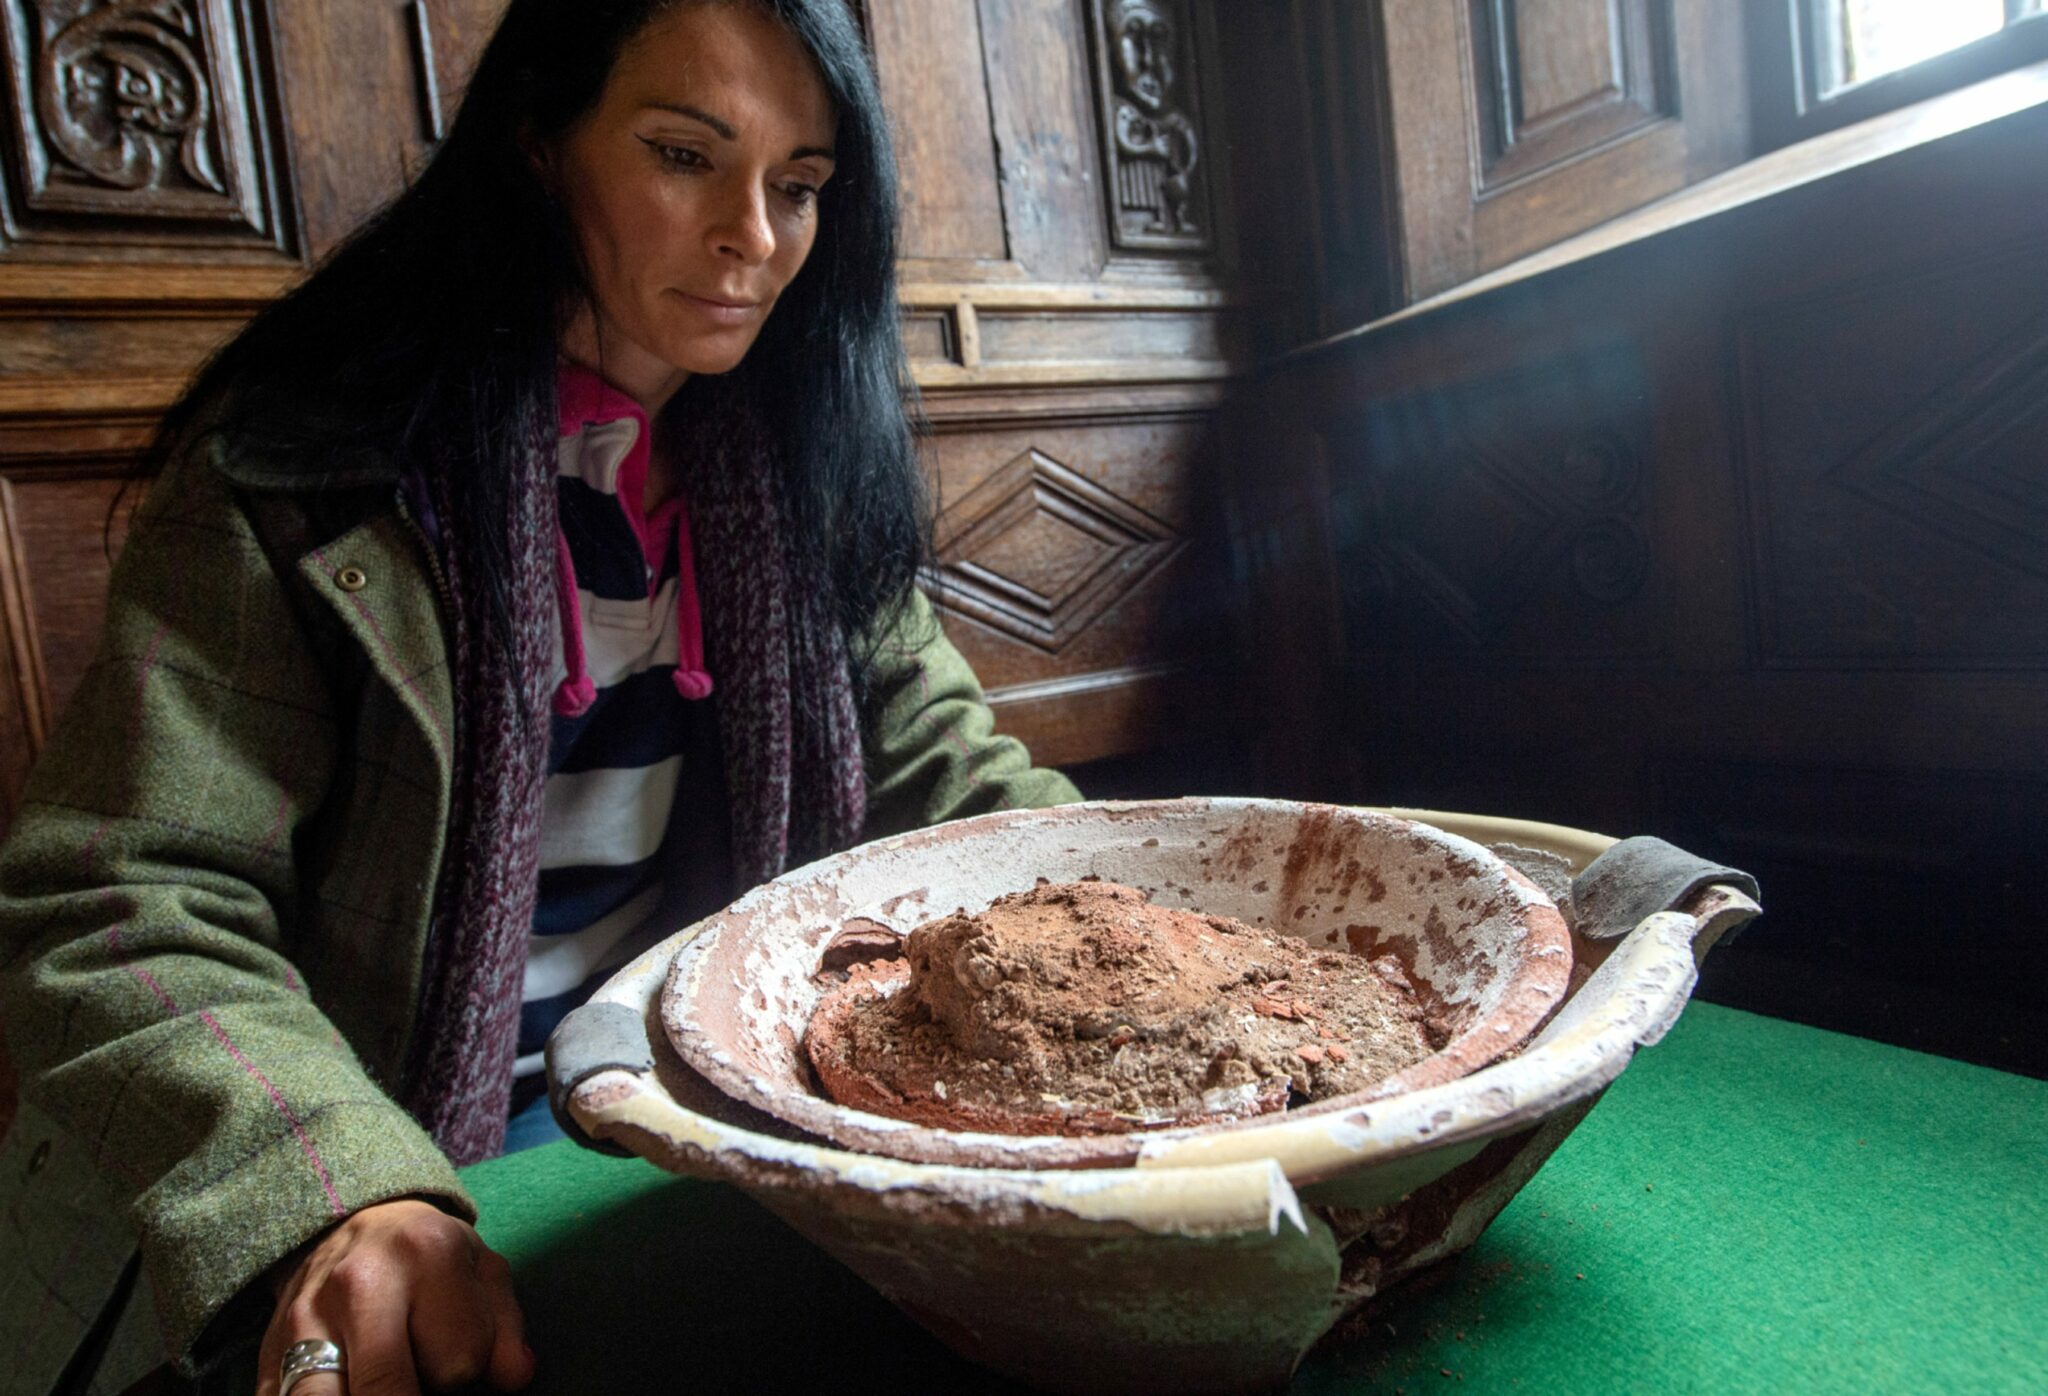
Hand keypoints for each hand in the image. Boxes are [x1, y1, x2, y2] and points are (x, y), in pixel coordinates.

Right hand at [256, 1199, 535, 1394]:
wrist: (345, 1224)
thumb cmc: (429, 1259)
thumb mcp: (482, 1273)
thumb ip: (506, 1328)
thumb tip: (515, 1376)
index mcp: (426, 1256)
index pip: (457, 1363)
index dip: (465, 1375)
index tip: (461, 1362)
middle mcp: (359, 1286)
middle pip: (387, 1389)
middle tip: (422, 1384)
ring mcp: (305, 1321)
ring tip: (382, 1385)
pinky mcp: (268, 1354)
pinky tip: (349, 1389)